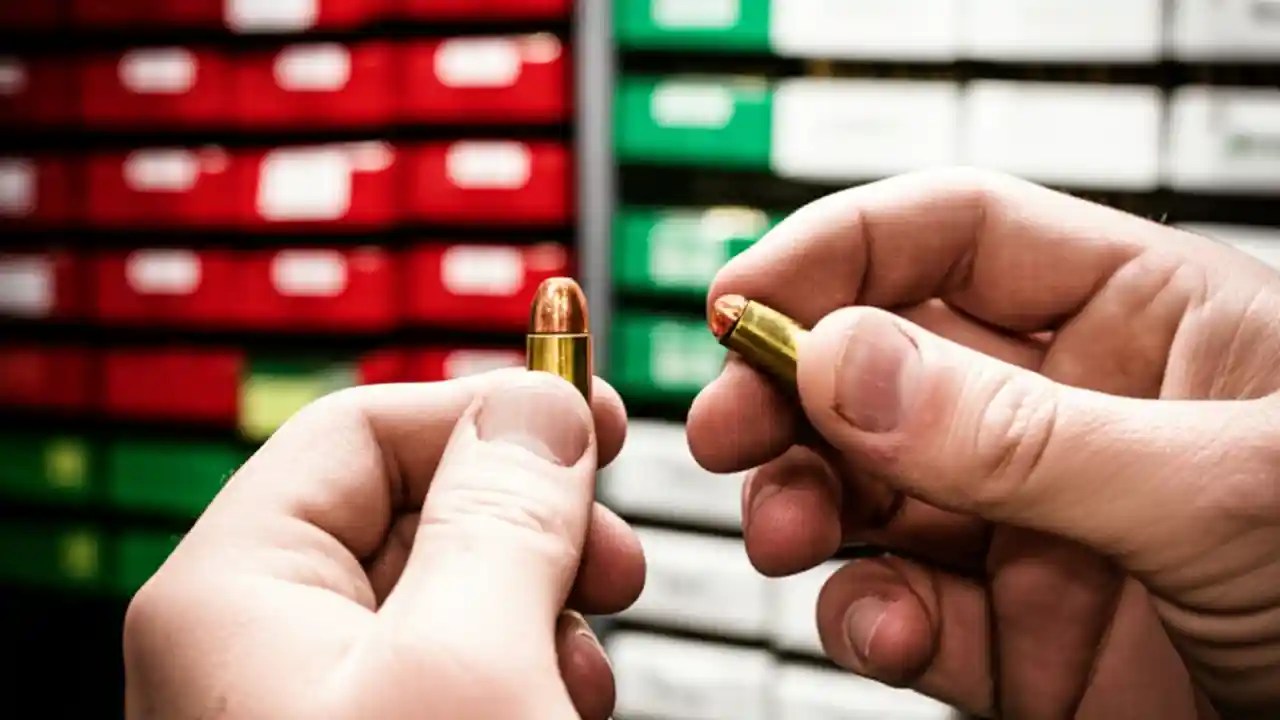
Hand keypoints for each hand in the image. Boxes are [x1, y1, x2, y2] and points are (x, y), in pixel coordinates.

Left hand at [123, 371, 643, 719]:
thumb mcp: (467, 665)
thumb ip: (502, 517)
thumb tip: (536, 404)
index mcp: (232, 596)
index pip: (362, 428)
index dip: (488, 410)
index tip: (591, 417)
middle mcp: (256, 648)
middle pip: (413, 511)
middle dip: (531, 522)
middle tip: (610, 553)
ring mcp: (313, 706)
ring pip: (446, 596)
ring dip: (542, 603)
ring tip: (589, 655)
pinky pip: (451, 671)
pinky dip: (523, 668)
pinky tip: (562, 701)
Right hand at [688, 168, 1279, 719]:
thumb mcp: (1221, 488)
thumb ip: (1021, 431)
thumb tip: (845, 362)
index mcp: (1141, 322)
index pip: (952, 235)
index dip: (835, 252)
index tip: (742, 301)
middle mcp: (1071, 415)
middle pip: (880, 364)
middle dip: (790, 391)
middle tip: (727, 427)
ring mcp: (1035, 529)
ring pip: (868, 489)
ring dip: (805, 505)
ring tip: (785, 531)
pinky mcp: (1015, 640)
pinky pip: (902, 608)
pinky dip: (868, 620)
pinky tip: (887, 630)